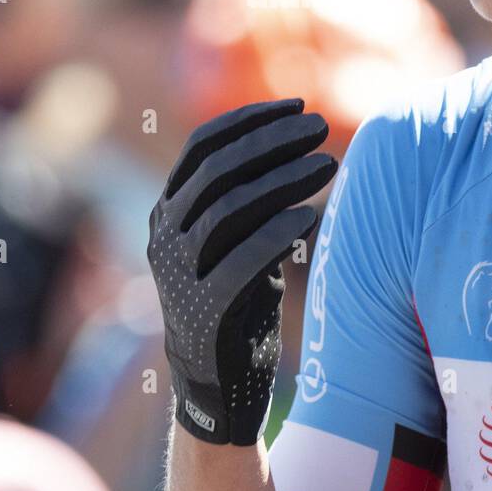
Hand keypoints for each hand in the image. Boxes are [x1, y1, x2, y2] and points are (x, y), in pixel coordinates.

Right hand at [148, 98, 336, 444]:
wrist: (215, 384)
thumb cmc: (237, 298)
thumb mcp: (235, 237)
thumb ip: (248, 192)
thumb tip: (293, 133)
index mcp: (168, 208)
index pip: (201, 145)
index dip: (249, 119)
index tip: (297, 105)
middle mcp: (164, 234)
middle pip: (217, 169)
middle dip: (271, 142)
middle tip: (319, 129)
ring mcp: (178, 274)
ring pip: (227, 209)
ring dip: (282, 181)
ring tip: (327, 165)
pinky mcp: (202, 311)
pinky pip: (240, 263)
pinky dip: (276, 234)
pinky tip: (309, 218)